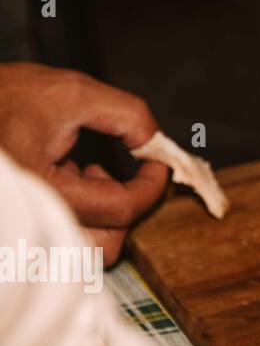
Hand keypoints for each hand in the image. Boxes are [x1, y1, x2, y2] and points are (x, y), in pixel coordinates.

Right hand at [0, 63, 167, 264]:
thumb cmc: (4, 97)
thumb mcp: (72, 92)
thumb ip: (126, 114)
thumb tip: (154, 143)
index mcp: (41, 189)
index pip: (120, 208)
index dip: (152, 185)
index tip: (157, 163)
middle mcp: (28, 218)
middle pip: (105, 245)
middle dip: (123, 207)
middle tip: (111, 171)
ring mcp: (22, 229)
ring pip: (84, 252)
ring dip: (100, 216)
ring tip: (85, 175)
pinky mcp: (20, 228)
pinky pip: (64, 242)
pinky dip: (78, 217)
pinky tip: (67, 180)